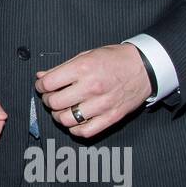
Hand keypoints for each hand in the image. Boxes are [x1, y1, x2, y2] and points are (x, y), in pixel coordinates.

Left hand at [34, 45, 150, 138]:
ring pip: (66, 119)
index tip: (42, 86)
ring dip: (58, 116)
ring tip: (62, 109)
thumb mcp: (86, 55)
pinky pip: (85, 131)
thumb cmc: (116, 59)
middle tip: (51, 97)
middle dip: (48, 100)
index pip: (49, 83)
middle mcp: (92, 87)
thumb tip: (41, 76)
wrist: (144, 67)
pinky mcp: (111, 117)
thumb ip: (62, 67)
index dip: (40, 86)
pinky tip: (74, 121)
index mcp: (84, 68)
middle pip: (55, 102)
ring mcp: (102, 104)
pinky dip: (74, 129)